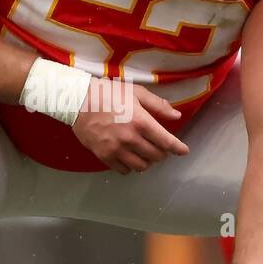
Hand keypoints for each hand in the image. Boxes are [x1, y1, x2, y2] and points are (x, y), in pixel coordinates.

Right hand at [71, 81, 189, 174]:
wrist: (78, 101)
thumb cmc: (109, 93)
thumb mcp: (136, 93)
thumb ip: (158, 105)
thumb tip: (177, 117)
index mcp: (141, 122)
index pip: (166, 142)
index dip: (178, 148)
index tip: (184, 151)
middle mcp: (130, 139)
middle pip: (156, 156)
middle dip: (161, 152)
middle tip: (158, 145)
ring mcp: (116, 150)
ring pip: (142, 166)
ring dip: (147, 161)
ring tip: (144, 152)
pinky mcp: (104, 156)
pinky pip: (124, 170)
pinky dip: (130, 166)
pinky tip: (129, 156)